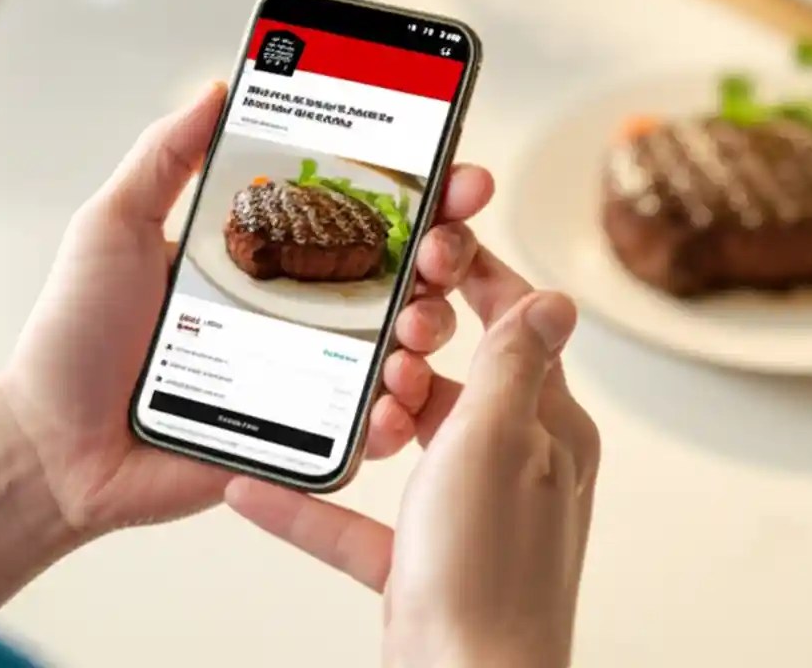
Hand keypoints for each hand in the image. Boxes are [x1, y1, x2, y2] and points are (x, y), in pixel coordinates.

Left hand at [0, 82, 493, 536]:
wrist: (54, 444)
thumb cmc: (76, 336)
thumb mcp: (112, 228)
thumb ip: (164, 159)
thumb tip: (216, 88)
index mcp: (268, 259)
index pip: (358, 216)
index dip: (419, 195)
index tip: (457, 174)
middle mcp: (299, 313)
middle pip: (402, 278)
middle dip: (445, 256)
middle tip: (441, 251)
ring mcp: (307, 377)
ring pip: (402, 349)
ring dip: (432, 331)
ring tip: (416, 330)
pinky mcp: (303, 439)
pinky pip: (370, 426)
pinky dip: (397, 415)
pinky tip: (392, 401)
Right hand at [226, 250, 599, 667]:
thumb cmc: (489, 571)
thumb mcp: (497, 441)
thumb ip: (515, 365)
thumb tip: (556, 297)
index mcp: (549, 429)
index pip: (518, 330)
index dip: (480, 279)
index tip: (437, 240)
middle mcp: (515, 467)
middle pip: (457, 384)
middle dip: (407, 349)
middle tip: (362, 317)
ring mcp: (468, 518)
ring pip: (408, 447)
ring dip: (360, 423)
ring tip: (311, 392)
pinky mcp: (423, 566)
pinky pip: (359, 524)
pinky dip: (311, 508)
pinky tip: (254, 490)